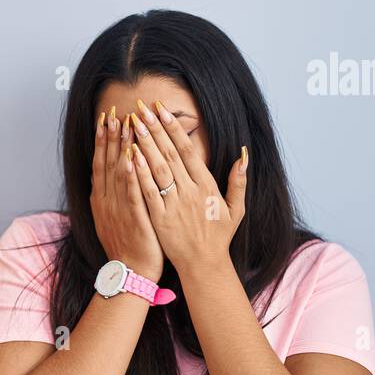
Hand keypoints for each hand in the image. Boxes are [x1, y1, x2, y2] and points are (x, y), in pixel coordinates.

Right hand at [91, 106, 162, 281]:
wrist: (131, 272)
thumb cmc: (127, 243)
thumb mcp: (113, 216)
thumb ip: (113, 193)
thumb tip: (114, 171)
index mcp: (102, 199)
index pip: (101, 163)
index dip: (103, 140)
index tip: (106, 118)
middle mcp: (107, 201)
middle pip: (108, 162)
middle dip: (111, 136)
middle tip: (114, 113)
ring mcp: (119, 209)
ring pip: (119, 173)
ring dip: (121, 148)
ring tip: (124, 126)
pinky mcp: (134, 219)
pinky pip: (132, 193)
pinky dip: (131, 174)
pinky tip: (133, 157)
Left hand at [128, 98, 246, 272]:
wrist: (204, 265)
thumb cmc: (218, 237)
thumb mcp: (236, 209)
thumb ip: (238, 181)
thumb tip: (244, 154)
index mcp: (207, 186)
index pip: (188, 150)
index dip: (174, 129)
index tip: (163, 110)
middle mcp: (191, 192)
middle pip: (170, 154)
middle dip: (156, 129)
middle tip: (142, 108)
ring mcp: (175, 205)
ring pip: (158, 169)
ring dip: (145, 144)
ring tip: (134, 123)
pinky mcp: (160, 218)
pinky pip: (148, 192)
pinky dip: (139, 173)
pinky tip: (130, 155)